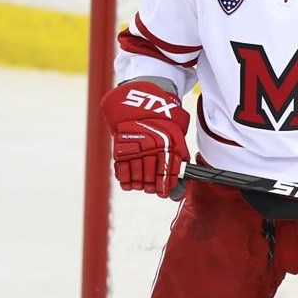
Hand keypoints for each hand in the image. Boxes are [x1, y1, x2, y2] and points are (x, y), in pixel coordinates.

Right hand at [100, 80, 189, 196]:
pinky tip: (129, 180)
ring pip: (136, 178)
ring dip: (139, 184)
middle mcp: (152, 148)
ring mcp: (135, 149)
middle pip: (150, 180)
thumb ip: (178, 166)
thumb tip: (177, 194)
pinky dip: (125, 179)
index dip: (165, 188)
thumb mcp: (177, 140)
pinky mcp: (120, 149)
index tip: (163, 192)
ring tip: (140, 183)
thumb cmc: (163, 124)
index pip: (167, 176)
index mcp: (169, 146)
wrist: (140, 104)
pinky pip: (121, 172)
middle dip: (151, 187)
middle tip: (151, 187)